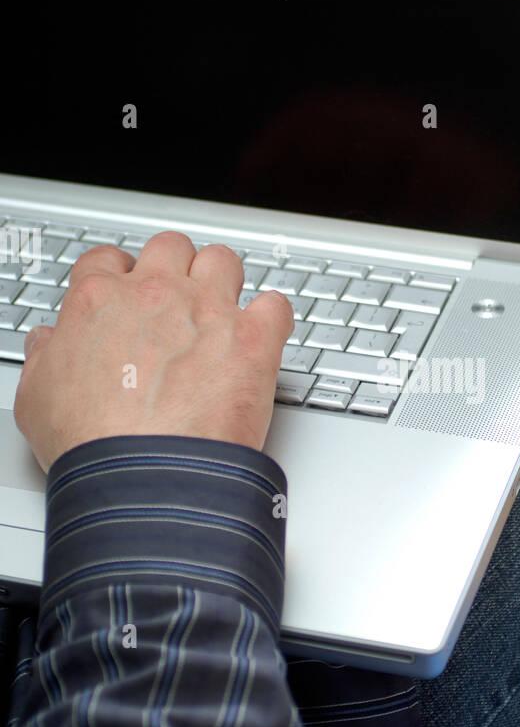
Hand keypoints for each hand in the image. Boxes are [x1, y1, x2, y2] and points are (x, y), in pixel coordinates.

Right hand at [14, 231, 293, 471]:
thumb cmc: (94, 445)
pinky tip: (263, 337)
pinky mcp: (254, 339)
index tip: (128, 294)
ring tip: (222, 313)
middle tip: (178, 301)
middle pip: (171, 248)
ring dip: (223, 282)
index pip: (109, 261)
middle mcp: (157, 295)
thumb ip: (45, 357)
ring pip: (223, 262)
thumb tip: (49, 342)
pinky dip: (273, 318)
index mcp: (100, 301)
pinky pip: (277, 304)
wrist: (145, 478)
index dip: (119, 277)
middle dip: (175, 269)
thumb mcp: (36, 396)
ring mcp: (209, 311)